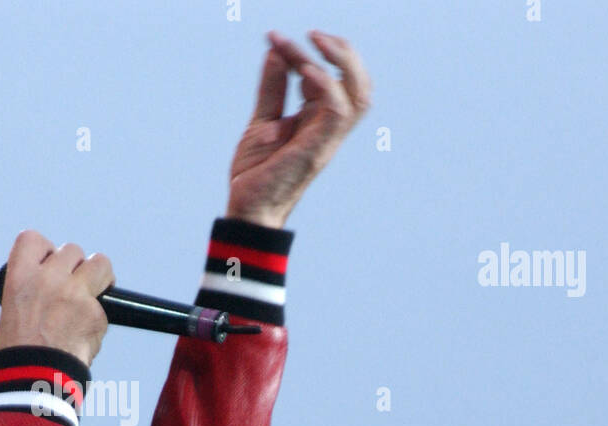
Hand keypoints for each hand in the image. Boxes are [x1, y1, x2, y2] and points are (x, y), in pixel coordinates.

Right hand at [0, 231, 111, 366]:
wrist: (32, 380)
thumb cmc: (17, 354)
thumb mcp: (13, 310)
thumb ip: (34, 289)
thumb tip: (57, 281)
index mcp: (20, 276)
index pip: (33, 239)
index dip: (46, 251)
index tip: (50, 265)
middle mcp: (48, 277)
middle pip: (72, 249)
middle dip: (76, 267)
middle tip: (74, 288)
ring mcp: (75, 293)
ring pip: (100, 264)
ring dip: (100, 277)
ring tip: (94, 296)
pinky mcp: (97, 313)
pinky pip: (107, 305)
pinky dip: (100, 318)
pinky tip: (85, 334)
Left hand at [225, 30, 371, 228]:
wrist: (247, 208)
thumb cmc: (256, 173)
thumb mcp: (262, 121)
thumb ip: (272, 88)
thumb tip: (275, 52)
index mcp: (318, 120)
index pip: (334, 78)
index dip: (314, 52)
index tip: (277, 39)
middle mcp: (329, 128)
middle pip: (360, 83)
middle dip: (344, 52)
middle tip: (313, 34)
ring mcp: (327, 138)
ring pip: (359, 94)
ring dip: (341, 62)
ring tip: (313, 41)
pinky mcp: (317, 148)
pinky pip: (338, 111)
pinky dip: (326, 85)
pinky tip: (303, 70)